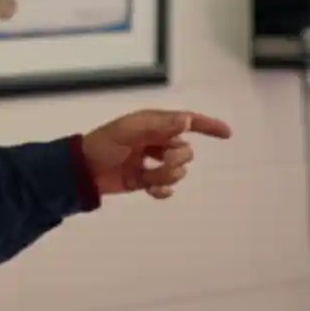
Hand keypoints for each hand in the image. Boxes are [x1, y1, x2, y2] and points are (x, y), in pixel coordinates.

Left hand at [81, 109, 231, 200]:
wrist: (83, 170)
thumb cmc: (103, 144)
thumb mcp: (129, 130)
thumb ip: (158, 124)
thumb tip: (187, 120)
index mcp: (153, 125)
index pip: (186, 122)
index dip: (207, 126)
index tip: (226, 134)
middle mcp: (155, 142)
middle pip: (185, 151)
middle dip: (178, 158)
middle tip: (161, 160)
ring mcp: (150, 162)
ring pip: (177, 170)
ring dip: (167, 175)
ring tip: (148, 176)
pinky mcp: (144, 180)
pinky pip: (165, 187)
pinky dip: (162, 190)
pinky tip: (152, 190)